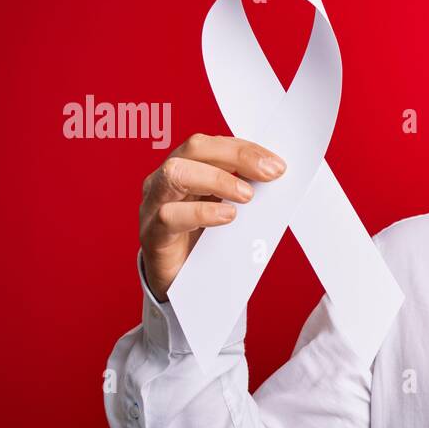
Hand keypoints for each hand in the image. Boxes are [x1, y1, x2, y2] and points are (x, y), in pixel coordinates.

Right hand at [139, 133, 286, 301]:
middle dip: (236, 157)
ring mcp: (153, 204)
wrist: (179, 284)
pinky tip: (227, 216)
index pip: (213, 144)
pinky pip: (170, 215)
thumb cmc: (205, 241)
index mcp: (185, 168)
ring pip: (176, 173)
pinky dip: (202, 212)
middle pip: (194, 149)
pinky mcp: (151, 233)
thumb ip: (243, 192)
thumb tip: (275, 176)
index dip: (245, 149)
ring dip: (217, 179)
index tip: (276, 164)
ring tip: (247, 196)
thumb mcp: (227, 210)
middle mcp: (165, 179)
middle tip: (269, 174)